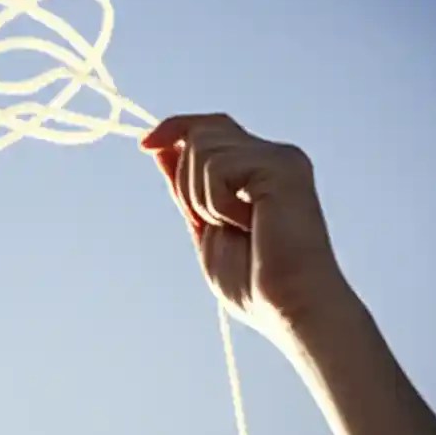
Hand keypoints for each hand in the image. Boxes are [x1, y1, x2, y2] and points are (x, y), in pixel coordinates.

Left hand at [142, 114, 350, 347]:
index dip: (175, 129)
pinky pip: (217, 166)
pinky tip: (250, 226)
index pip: (210, 127)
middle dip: (186, 182)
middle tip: (213, 224)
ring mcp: (279, 158)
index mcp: (258, 169)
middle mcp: (273, 156)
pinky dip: (217, 204)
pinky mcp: (281, 165)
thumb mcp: (204, 226)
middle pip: (200, 131)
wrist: (290, 308)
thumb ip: (187, 186)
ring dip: (201, 197)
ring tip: (236, 228)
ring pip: (201, 147)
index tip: (145, 145)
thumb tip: (160, 147)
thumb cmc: (255, 282)